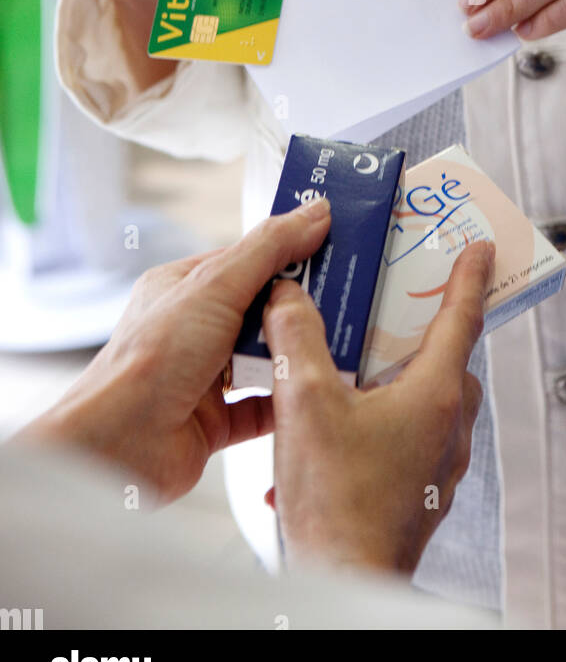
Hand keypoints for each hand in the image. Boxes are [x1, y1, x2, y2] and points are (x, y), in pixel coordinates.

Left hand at [19, 202, 332, 503]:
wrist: (117, 448)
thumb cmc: (150, 360)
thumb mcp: (215, 288)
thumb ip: (268, 250)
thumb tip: (314, 213)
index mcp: (185, 288)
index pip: (249, 260)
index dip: (292, 253)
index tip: (338, 249)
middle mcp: (195, 329)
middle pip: (264, 309)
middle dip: (302, 307)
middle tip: (352, 299)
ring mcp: (206, 377)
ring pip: (267, 357)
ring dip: (298, 354)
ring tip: (343, 344)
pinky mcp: (217, 422)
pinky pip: (266, 406)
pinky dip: (290, 400)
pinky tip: (320, 391)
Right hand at [263, 239, 492, 574]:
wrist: (343, 581)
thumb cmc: (337, 505)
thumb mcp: (305, 402)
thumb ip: (298, 338)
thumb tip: (289, 298)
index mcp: (434, 396)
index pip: (461, 318)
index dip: (469, 277)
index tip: (481, 250)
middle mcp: (446, 429)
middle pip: (446, 362)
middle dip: (424, 334)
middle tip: (399, 310)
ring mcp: (437, 466)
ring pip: (426, 404)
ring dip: (395, 384)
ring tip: (348, 377)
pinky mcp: (420, 494)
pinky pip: (409, 442)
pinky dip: (378, 427)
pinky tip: (331, 437)